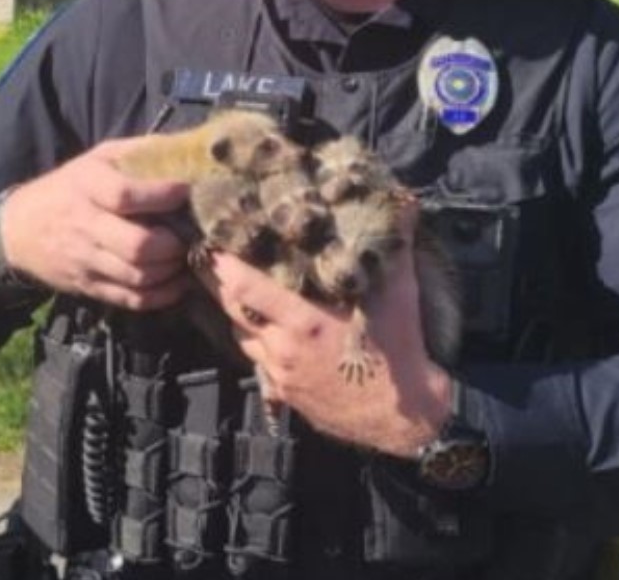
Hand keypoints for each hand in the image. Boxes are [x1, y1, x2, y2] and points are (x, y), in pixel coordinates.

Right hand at [0, 137, 193, 309]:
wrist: (19, 229)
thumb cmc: (70, 187)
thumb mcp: (98, 158)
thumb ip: (140, 151)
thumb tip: (189, 148)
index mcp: (87, 186)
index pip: (125, 196)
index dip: (162, 196)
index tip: (184, 192)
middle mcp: (84, 225)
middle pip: (137, 246)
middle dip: (172, 244)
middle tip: (188, 235)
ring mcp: (86, 260)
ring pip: (138, 276)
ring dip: (171, 270)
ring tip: (185, 256)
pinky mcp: (89, 287)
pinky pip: (131, 299)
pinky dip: (162, 296)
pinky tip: (177, 282)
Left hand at [200, 242, 451, 457]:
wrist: (404, 416)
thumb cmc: (400, 349)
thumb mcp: (401, 294)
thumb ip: (394, 247)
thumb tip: (403, 203)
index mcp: (303, 321)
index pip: (243, 286)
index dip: (223, 262)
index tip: (214, 240)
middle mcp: (282, 347)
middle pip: (231, 308)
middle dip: (219, 281)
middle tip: (216, 255)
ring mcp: (279, 373)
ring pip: (240, 334)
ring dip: (238, 312)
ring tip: (242, 287)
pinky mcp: (282, 392)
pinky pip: (256, 358)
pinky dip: (256, 338)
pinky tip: (268, 326)